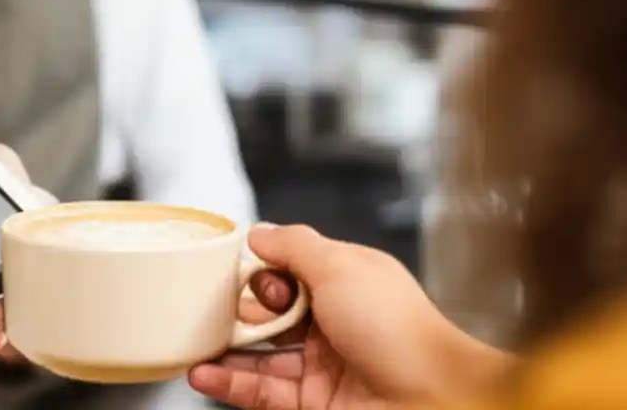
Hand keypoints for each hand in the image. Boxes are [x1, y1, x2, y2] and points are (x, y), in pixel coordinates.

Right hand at [189, 225, 513, 409]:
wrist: (436, 399)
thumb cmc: (402, 331)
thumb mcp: (341, 266)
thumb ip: (293, 246)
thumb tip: (256, 233)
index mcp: (347, 281)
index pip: (289, 267)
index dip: (263, 269)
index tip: (243, 272)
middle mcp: (334, 322)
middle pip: (270, 311)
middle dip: (238, 308)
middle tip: (212, 306)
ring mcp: (323, 365)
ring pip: (260, 353)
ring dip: (224, 348)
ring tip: (190, 341)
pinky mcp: (313, 403)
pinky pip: (261, 390)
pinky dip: (228, 381)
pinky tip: (202, 372)